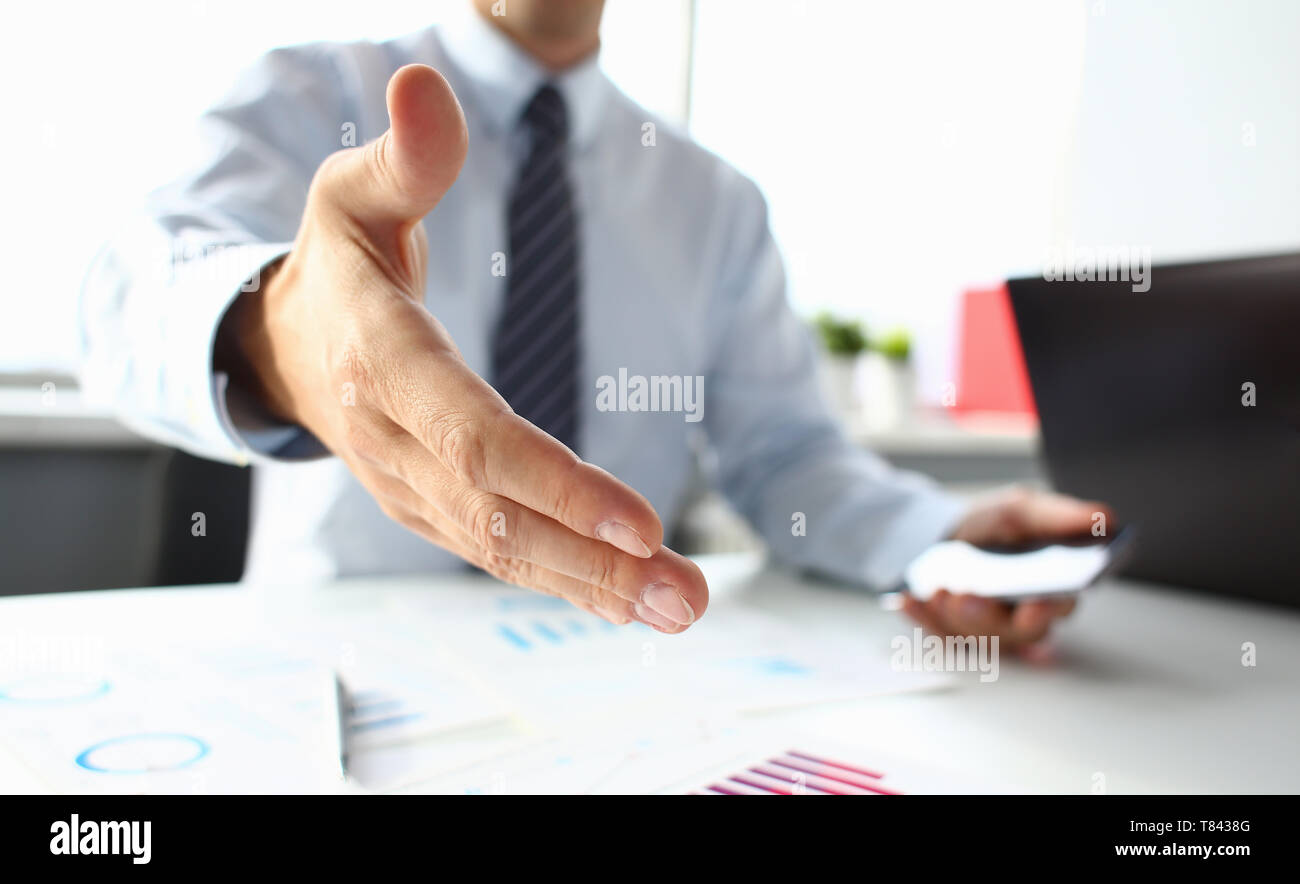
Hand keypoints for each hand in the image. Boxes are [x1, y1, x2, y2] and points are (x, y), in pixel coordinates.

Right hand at [217, 65, 707, 631]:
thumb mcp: (352, 194)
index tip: (640, 523)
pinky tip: (629, 596)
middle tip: (688, 596)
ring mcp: (409, 487)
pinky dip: (567, 579)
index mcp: (383, 363)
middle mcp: (394, 442)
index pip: (476, 438)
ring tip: (681, 606)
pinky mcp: (429, 509)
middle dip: (597, 561)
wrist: (282, 345)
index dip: (557, 484)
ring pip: (506, 550)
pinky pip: (502, 552)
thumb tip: (426, 88)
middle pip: (503, 517)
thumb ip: (401, 155)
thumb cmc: (336, 262)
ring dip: (595, 585)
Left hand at [900, 487, 1111, 648]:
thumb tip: (1105, 517)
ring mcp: (984, 629)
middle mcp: (1020, 618)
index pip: (1061, 608)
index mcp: (1051, 590)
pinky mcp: (950, 633)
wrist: (944, 533)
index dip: (1051, 609)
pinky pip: (935, 632)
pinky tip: (908, 600)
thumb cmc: (993, 527)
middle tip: (972, 598)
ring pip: (977, 637)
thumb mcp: (1023, 510)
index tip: (1039, 601)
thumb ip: (1060, 516)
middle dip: (994, 619)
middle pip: (1017, 633)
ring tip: (940, 591)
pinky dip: (922, 617)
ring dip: (956, 617)